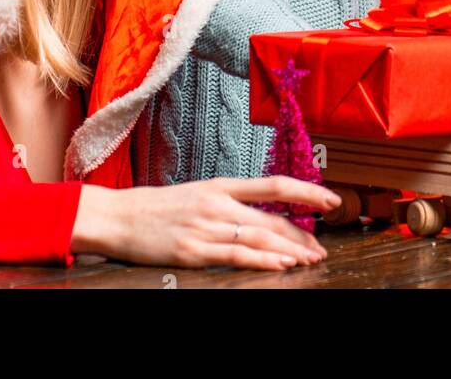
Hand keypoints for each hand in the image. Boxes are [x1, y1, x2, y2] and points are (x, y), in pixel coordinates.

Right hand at [72, 176, 340, 269]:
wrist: (120, 216)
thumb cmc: (158, 207)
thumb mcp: (198, 194)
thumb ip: (228, 201)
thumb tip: (260, 213)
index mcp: (221, 184)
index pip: (274, 185)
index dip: (306, 191)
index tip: (330, 199)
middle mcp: (219, 203)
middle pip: (273, 217)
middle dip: (303, 233)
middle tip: (323, 246)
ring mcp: (207, 226)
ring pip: (260, 236)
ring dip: (290, 249)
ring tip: (311, 259)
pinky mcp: (194, 250)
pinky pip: (236, 255)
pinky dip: (263, 260)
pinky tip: (281, 265)